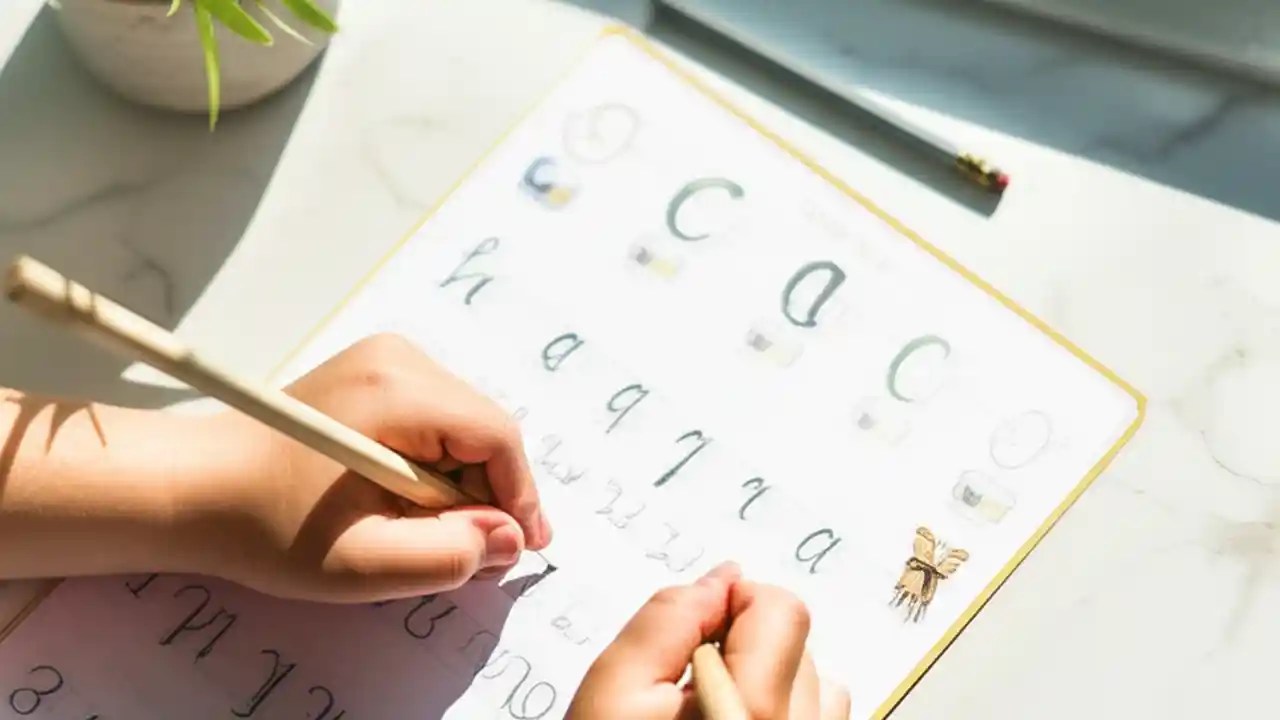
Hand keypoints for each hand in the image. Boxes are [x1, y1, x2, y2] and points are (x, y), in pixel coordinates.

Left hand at [181, 333, 551, 602]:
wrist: (196, 485)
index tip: (524, 550)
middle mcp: (400, 358)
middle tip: (470, 554)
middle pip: (484, 430)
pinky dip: (438, 466)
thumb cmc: (267, 526)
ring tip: (425, 530)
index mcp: (398, 392)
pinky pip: (439, 421)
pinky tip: (405, 501)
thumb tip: (509, 538)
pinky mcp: (376, 371)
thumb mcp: (361, 562)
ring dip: (463, 484)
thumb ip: (446, 555)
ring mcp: (387, 358)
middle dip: (488, 495)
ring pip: (466, 427)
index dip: (520, 498)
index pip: (497, 438)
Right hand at [567, 563, 850, 719]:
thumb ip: (670, 619)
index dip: (733, 605)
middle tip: (687, 694)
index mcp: (752, 715)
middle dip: (745, 650)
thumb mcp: (614, 689)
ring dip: (770, 688)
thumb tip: (724, 579)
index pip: (783, 610)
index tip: (692, 637)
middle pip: (800, 649)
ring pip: (817, 690)